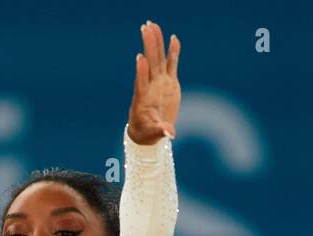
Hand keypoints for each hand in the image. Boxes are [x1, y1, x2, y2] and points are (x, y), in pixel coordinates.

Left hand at [128, 21, 180, 144]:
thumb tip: (171, 134)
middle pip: (150, 62)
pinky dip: (173, 52)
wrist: (150, 130)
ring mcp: (159, 82)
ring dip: (156, 42)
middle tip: (145, 28)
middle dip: (148, 45)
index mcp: (144, 98)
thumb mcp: (153, 132)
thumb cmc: (147, 132)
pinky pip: (172, 64)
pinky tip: (173, 38)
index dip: (141, 70)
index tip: (139, 57)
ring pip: (159, 59)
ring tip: (153, 25)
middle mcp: (151, 86)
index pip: (141, 81)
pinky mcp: (169, 82)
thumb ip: (161, 130)